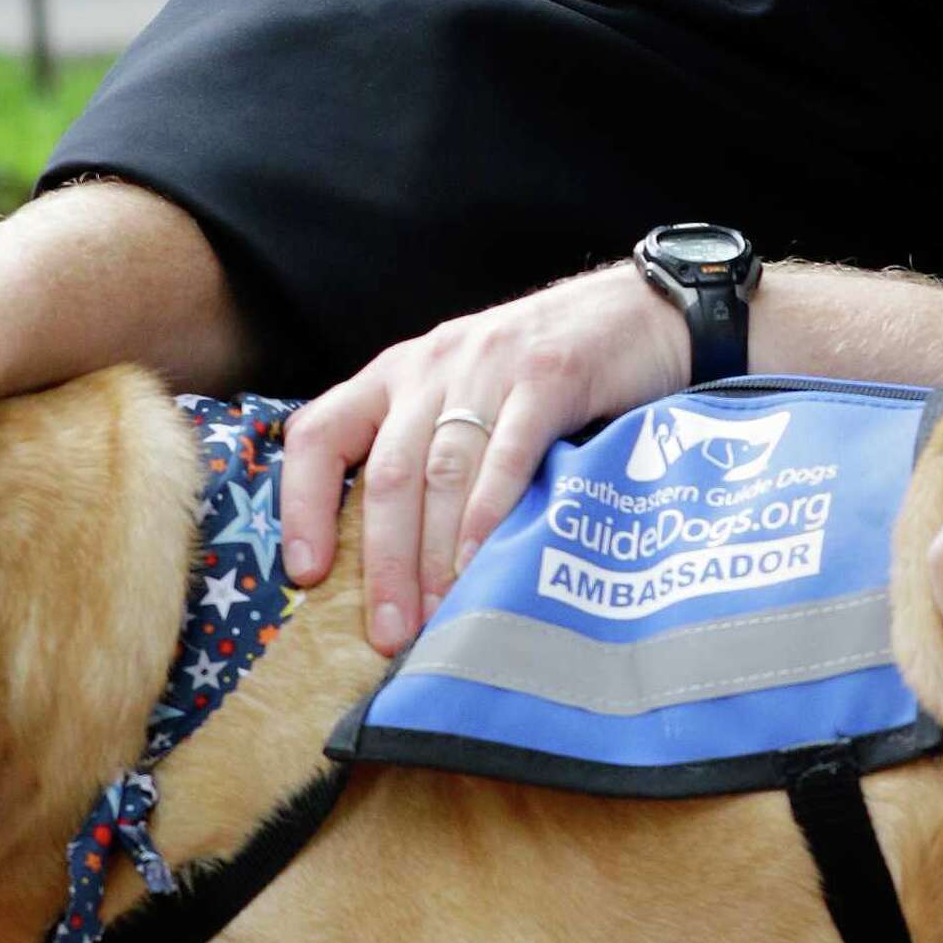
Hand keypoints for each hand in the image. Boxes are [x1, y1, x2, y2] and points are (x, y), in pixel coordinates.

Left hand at [279, 263, 689, 654]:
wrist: (639, 310)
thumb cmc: (541, 371)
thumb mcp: (463, 397)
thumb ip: (424, 454)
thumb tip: (390, 565)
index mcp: (394, 375)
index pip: (319, 433)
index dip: (302, 503)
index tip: (307, 573)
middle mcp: (430, 367)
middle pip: (387, 474)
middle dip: (383, 562)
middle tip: (389, 631)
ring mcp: (488, 368)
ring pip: (443, 471)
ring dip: (435, 553)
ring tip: (437, 617)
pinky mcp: (549, 378)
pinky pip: (509, 452)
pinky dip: (490, 510)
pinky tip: (483, 560)